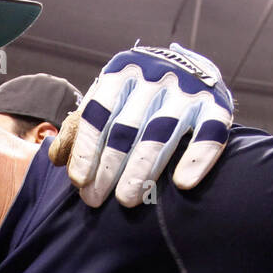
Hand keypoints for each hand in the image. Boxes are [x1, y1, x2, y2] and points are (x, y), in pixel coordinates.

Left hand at [50, 42, 233, 207]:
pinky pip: (210, 133)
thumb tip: (55, 159)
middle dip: (109, 166)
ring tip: (126, 201)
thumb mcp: (106, 103)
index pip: (98, 112)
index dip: (86, 148)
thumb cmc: (137, 98)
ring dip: (142, 169)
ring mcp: (187, 89)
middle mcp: (154, 75)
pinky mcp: (217, 104)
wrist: (191, 70)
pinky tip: (182, 184)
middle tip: (95, 199)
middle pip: (126, 126)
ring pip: (162, 132)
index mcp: (121, 72)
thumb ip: (80, 129)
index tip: (78, 181)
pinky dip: (197, 158)